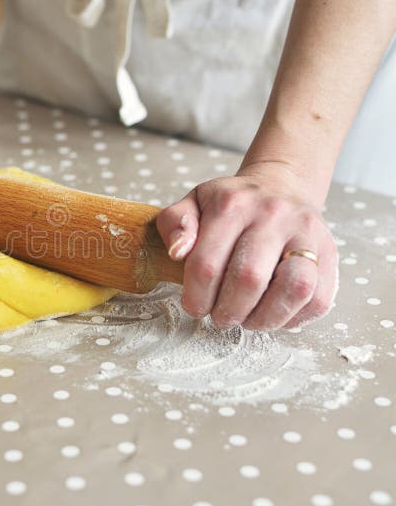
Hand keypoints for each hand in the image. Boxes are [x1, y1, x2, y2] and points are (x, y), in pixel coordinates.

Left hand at [156, 164, 337, 330]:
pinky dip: (294, 318)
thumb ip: (175, 223)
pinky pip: (319, 299)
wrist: (281, 186)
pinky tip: (273, 314)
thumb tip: (177, 252)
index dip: (196, 296)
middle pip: (249, 279)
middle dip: (228, 311)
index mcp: (233, 204)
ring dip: (265, 318)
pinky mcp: (330, 253)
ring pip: (294, 289)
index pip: (208, 263)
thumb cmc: (232, 203)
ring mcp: (307, 234)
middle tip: (220, 317)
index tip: (194, 307)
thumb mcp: (193, 202)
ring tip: (248, 320)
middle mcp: (273, 215)